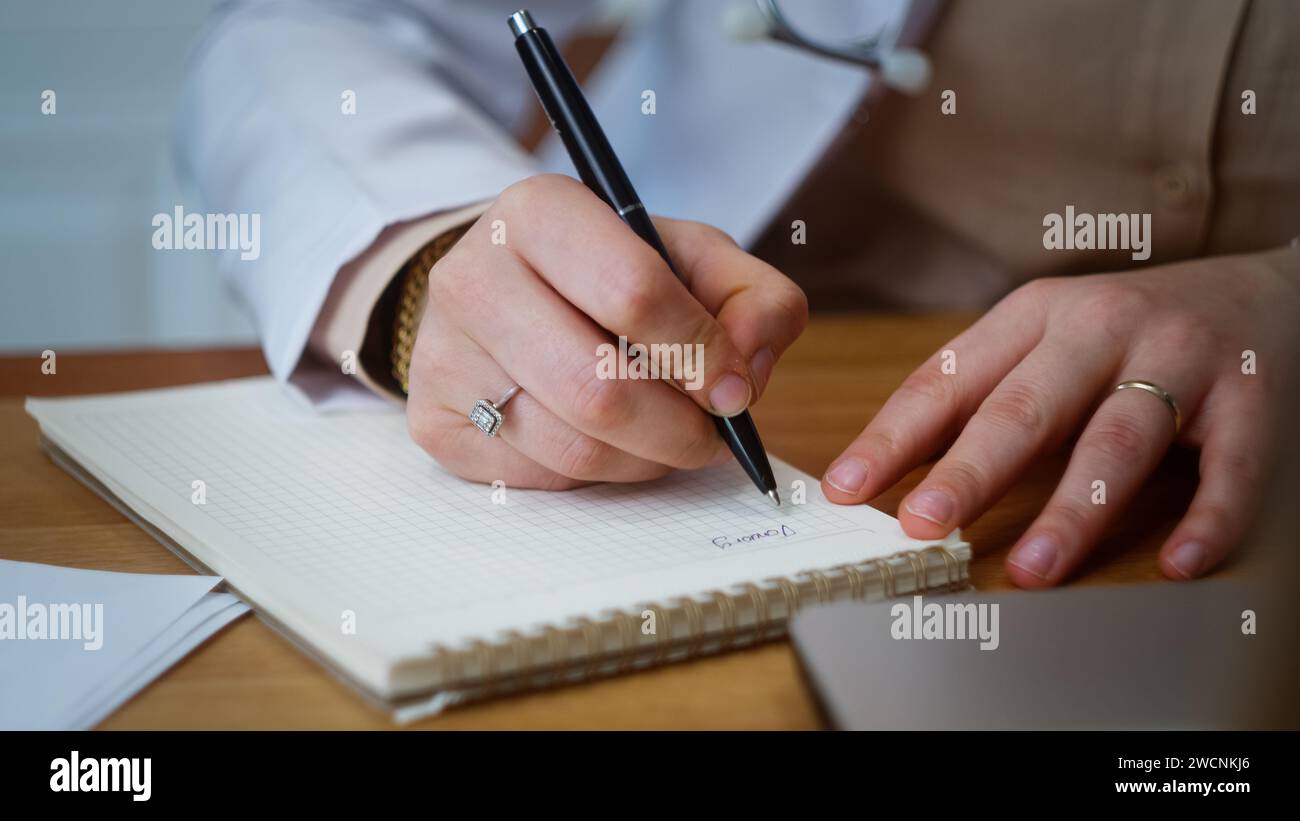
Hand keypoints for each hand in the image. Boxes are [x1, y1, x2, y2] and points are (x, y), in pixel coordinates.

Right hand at [406, 174, 807, 488]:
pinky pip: (541, 477)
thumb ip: (752, 298)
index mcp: (539, 212)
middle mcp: (473, 276)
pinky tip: (607, 440)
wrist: (505, 290)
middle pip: (599, 388)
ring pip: (574, 446)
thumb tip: (750, 370)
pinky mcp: (433, 421)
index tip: (734, 387)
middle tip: (710, 432)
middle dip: (679, 428)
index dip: (701, 353)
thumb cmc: (608, 274)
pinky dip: (596, 475)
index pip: (633, 293)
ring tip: (665, 434)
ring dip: (645, 458)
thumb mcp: (691, 259)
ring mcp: (442, 354)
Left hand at [822, 249, 1299, 585]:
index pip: (947, 380)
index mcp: (1033, 314)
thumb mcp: (1044, 339)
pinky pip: (1230, 465)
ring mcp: (1177, 358)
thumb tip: (888, 470)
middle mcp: (1100, 328)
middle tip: (924, 525)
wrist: (1261, 288)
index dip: (893, 438)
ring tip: (1031, 569)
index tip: (846, 489)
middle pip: (1025, 408)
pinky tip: (1180, 561)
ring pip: (1116, 442)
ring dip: (1073, 511)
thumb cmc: (1125, 330)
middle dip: (969, 471)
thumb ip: (978, 394)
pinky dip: (1209, 516)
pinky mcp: (1248, 396)